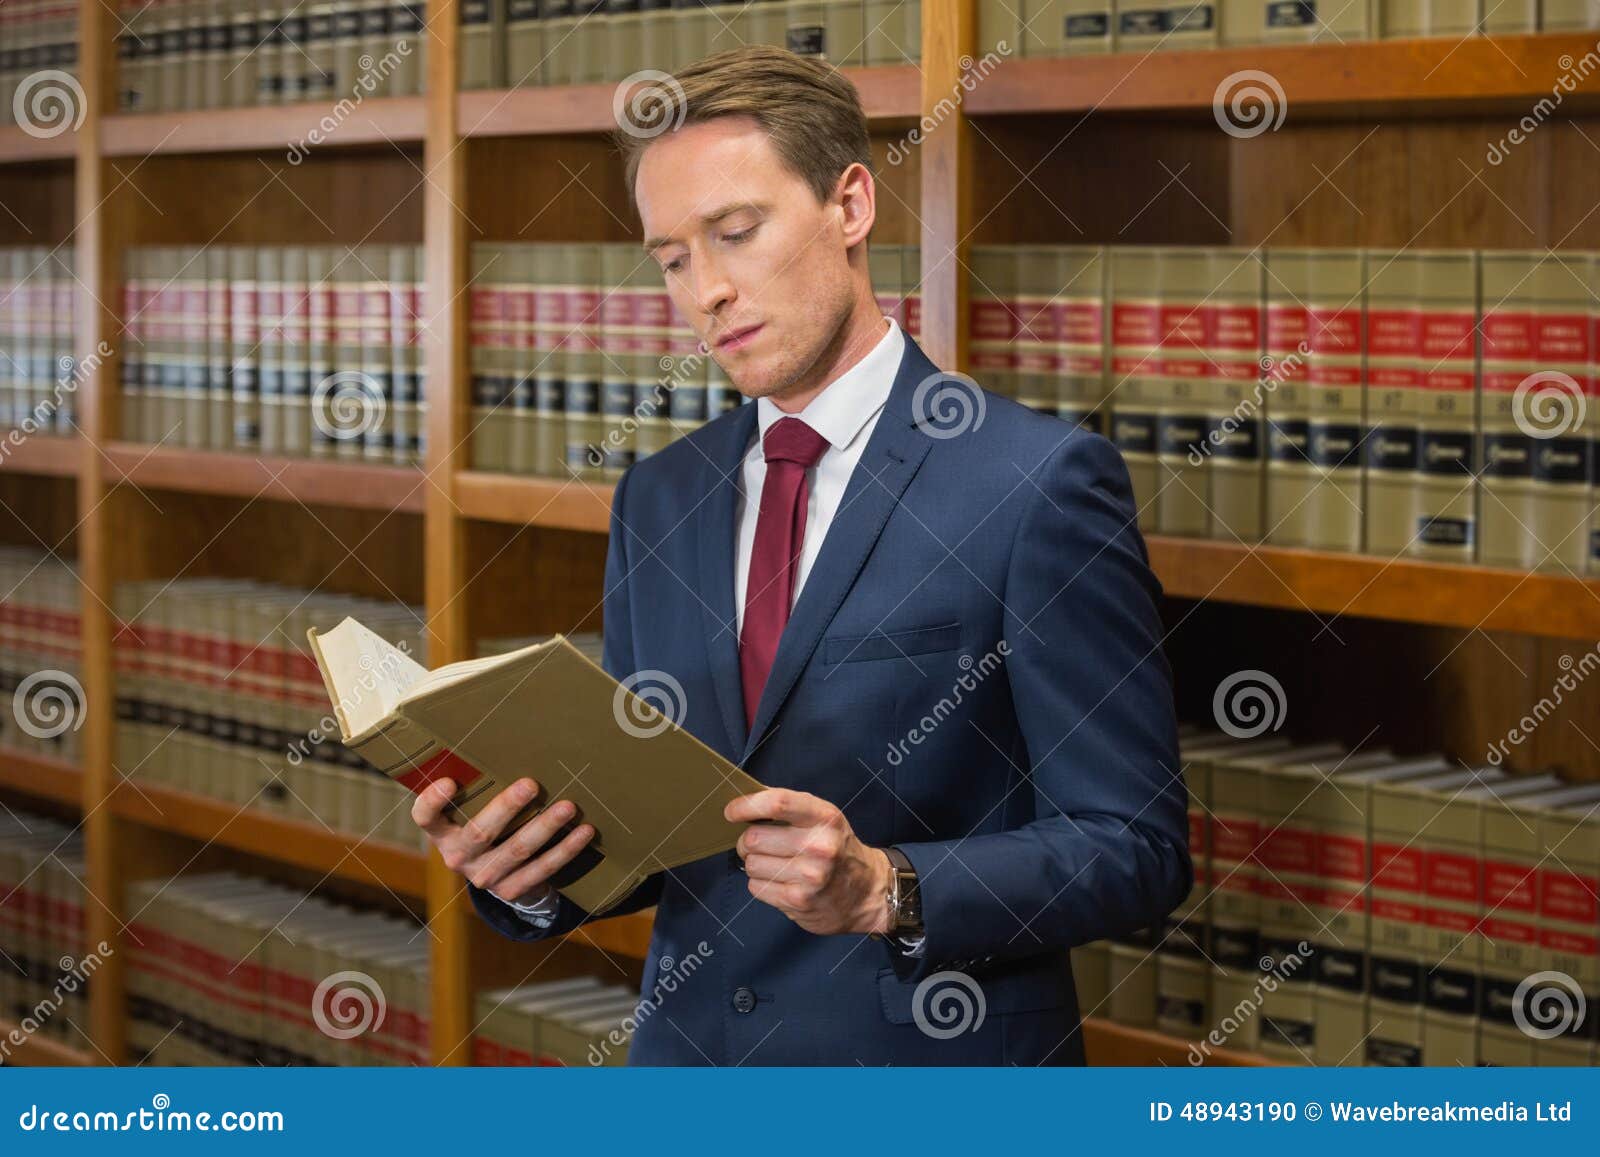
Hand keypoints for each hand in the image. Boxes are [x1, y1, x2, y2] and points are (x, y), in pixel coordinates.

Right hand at [412, 776, 594, 906]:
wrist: (500, 876)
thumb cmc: (485, 825)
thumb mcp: (471, 810)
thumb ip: (477, 785)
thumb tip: (508, 734)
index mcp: (443, 833)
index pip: (425, 818)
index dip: (432, 802)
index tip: (449, 781)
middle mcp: (458, 857)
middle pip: (480, 832)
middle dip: (506, 807)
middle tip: (531, 784)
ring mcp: (485, 877)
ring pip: (518, 850)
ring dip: (546, 827)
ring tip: (569, 806)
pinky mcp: (511, 890)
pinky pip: (542, 869)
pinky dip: (566, 849)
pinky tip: (585, 832)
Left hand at [725, 788, 891, 936]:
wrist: (867, 893)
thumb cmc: (838, 849)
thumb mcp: (824, 818)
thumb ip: (790, 807)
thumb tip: (746, 798)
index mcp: (824, 817)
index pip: (777, 803)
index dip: (747, 805)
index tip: (732, 811)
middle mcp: (819, 846)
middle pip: (754, 838)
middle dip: (747, 841)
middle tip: (755, 844)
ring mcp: (809, 876)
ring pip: (751, 864)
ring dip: (755, 864)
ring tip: (774, 864)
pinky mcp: (798, 901)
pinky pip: (756, 887)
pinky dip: (761, 883)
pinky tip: (780, 881)